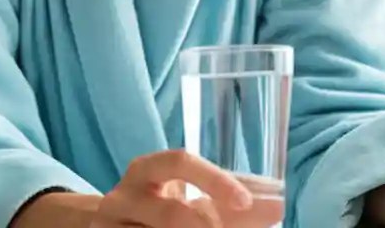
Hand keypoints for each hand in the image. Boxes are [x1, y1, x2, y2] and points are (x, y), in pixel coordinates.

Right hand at [90, 149, 283, 227]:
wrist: (108, 225)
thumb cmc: (159, 206)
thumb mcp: (186, 197)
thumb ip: (227, 202)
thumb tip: (277, 208)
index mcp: (146, 169)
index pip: (179, 162)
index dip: (214, 179)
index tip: (245, 201)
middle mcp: (123, 196)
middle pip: (170, 214)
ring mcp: (111, 227)